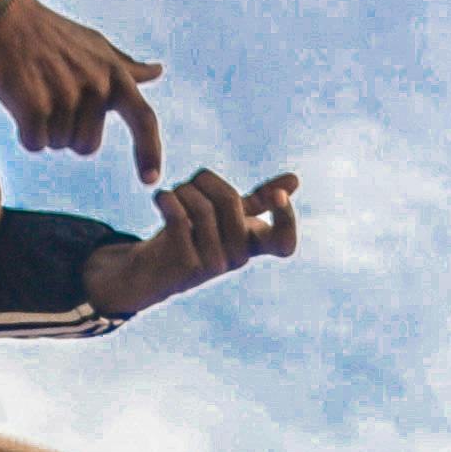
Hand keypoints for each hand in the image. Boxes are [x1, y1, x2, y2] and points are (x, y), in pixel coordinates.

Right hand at [0, 0, 164, 182]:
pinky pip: (35, 144)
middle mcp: (96, 86)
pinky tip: (20, 103)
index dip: (150, 152)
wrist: (6, 18)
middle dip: (67, 133)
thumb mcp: (95, 45)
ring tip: (36, 92)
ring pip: (58, 145)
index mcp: (115, 74)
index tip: (151, 180)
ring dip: (44, 129)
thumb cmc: (52, 35)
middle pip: (87, 146)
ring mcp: (66, 96)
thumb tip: (158, 71)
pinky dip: (25, 133)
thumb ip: (126, 67)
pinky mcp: (34, 106)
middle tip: (52, 98)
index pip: (144, 119)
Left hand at [79, 170, 299, 323]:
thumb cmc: (196, 237)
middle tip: (193, 181)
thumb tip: (295, 180)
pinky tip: (160, 198)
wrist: (155, 271)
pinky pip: (179, 219)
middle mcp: (238, 259)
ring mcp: (214, 266)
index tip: (277, 195)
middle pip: (230, 201)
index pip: (284, 242)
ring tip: (174, 194)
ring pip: (201, 207)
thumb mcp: (229, 217)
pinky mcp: (186, 267)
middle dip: (207, 180)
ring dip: (183, 190)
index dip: (287, 219)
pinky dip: (168, 200)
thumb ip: (260, 200)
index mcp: (253, 245)